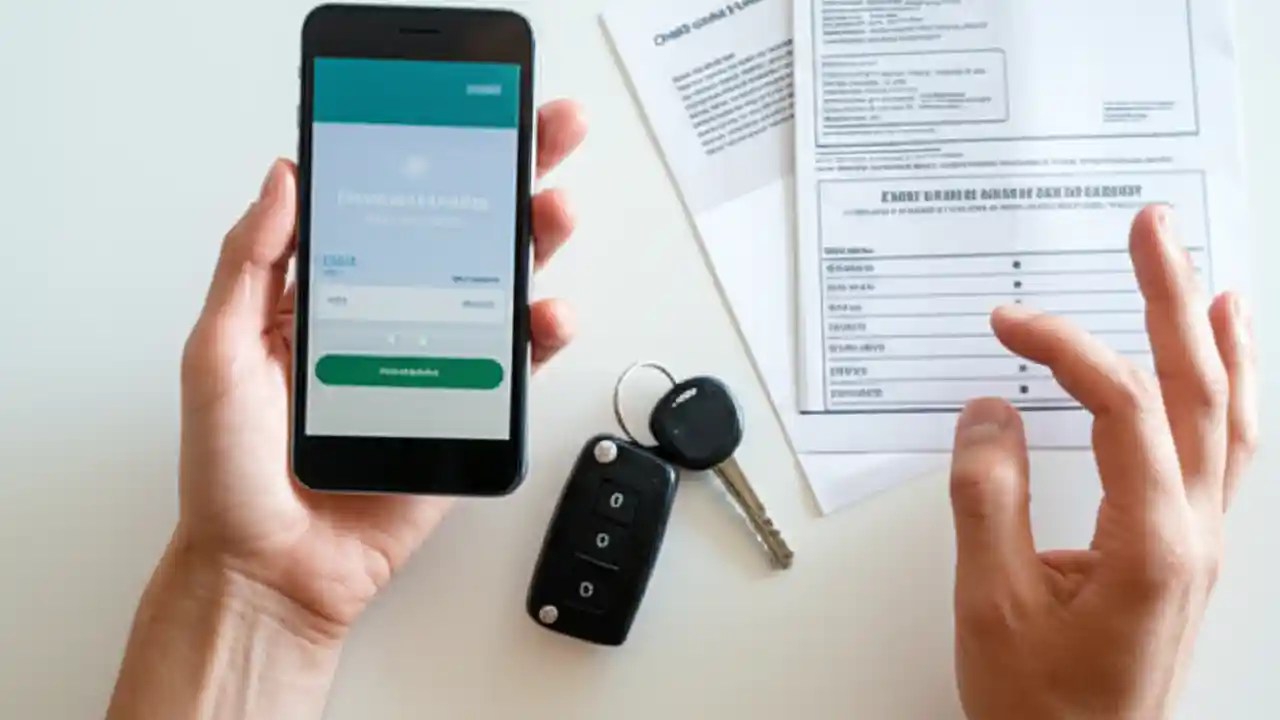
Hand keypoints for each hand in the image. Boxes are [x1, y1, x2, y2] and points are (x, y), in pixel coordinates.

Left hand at [175, 100, 587, 637]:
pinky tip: (547, 313)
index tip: (460, 119)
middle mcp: (386, 319)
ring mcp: (431, 364)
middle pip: (456, 236)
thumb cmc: (232, 472)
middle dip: (504, 182)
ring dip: (532, 245)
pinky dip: (540, 335)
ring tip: (550, 211)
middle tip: (541, 137)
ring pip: (495, 290)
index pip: (386, 208)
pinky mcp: (463, 413)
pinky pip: (513, 365)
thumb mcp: (218, 352)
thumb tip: (282, 179)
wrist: (271, 571)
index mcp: (326, 295)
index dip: (426, 160)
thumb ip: (249, 264)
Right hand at [949, 206, 1256, 718]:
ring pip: (1227, 417)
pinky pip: (1223, 452)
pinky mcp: (1185, 552)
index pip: (1122, 407)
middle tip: (1153, 228)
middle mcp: (1194, 535)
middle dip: (1173, 297)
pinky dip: (1224, 393)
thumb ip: (988, 498)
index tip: (1011, 321)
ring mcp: (1201, 543)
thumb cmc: (1044, 710)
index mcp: (1153, 543)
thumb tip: (991, 413)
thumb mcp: (994, 604)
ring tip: (1200, 276)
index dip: (1066, 346)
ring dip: (1213, 338)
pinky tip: (1218, 368)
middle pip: (1199, 389)